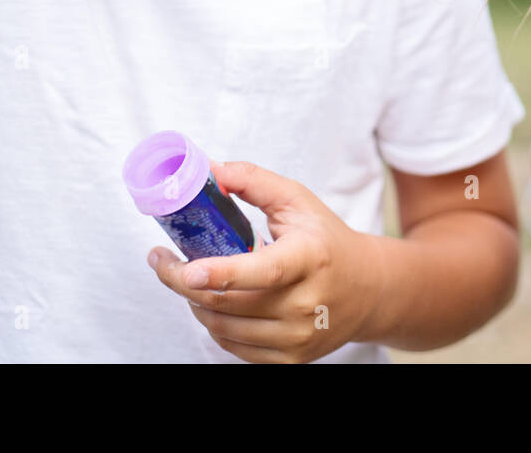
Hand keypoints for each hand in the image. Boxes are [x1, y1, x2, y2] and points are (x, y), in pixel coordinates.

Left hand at [148, 160, 383, 362]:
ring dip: (194, 303)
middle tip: (162, 261)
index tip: (189, 269)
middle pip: (228, 301)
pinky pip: (233, 347)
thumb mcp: (298, 201)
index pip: (264, 271)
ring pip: (223, 327)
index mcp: (310, 257)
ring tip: (190, 280)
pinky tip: (212, 303)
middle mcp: (306, 302)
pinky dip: (214, 325)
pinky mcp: (291, 358)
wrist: (368, 289)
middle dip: (182, 281)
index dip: (223, 273)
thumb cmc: (326, 240)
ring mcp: (298, 336)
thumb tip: (209, 171)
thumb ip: (253, 181)